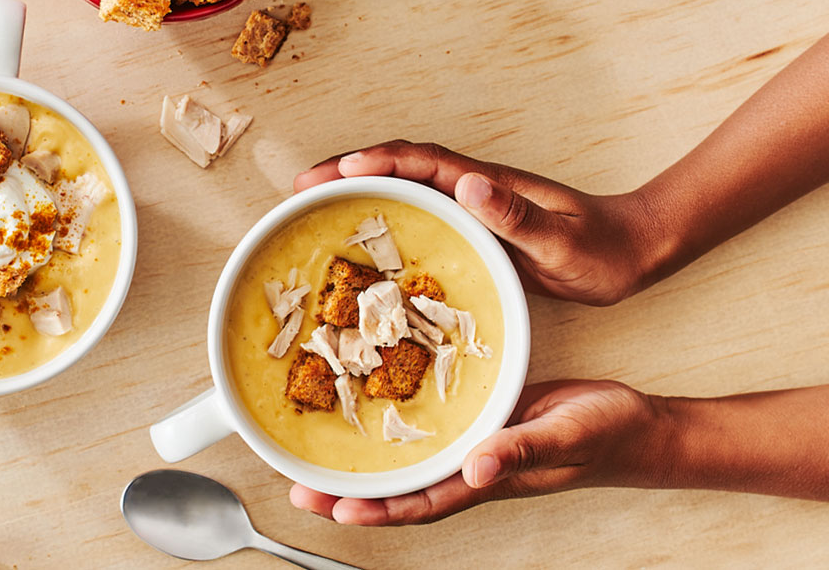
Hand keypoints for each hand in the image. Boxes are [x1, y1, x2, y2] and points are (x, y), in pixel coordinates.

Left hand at [290, 380, 670, 525]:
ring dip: (365, 471)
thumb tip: (475, 470)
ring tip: (315, 466)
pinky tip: (372, 423)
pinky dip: (397, 435)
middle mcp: (472, 468)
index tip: (337, 511)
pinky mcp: (479, 422)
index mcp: (489, 477)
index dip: (380, 510)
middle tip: (298, 490)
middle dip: (350, 497)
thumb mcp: (566, 434)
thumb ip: (522, 451)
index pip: (424, 503)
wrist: (634, 424)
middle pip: (402, 492)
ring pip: (410, 467)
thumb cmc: (607, 433)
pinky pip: (430, 436)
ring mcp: (474, 448)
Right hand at [293, 141, 659, 305]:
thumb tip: (468, 186)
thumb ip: (518, 216)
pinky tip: (364, 236)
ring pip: (403, 188)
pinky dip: (383, 214)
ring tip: (314, 204)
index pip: (422, 162)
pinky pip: (416, 213)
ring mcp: (471, 206)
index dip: (378, 162)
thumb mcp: (562, 241)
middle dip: (348, 171)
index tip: (338, 171)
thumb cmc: (600, 250)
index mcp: (487, 184)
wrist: (632, 253)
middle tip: (299, 187)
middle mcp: (472, 188)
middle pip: (399, 167)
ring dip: (359, 190)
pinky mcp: (472, 228)